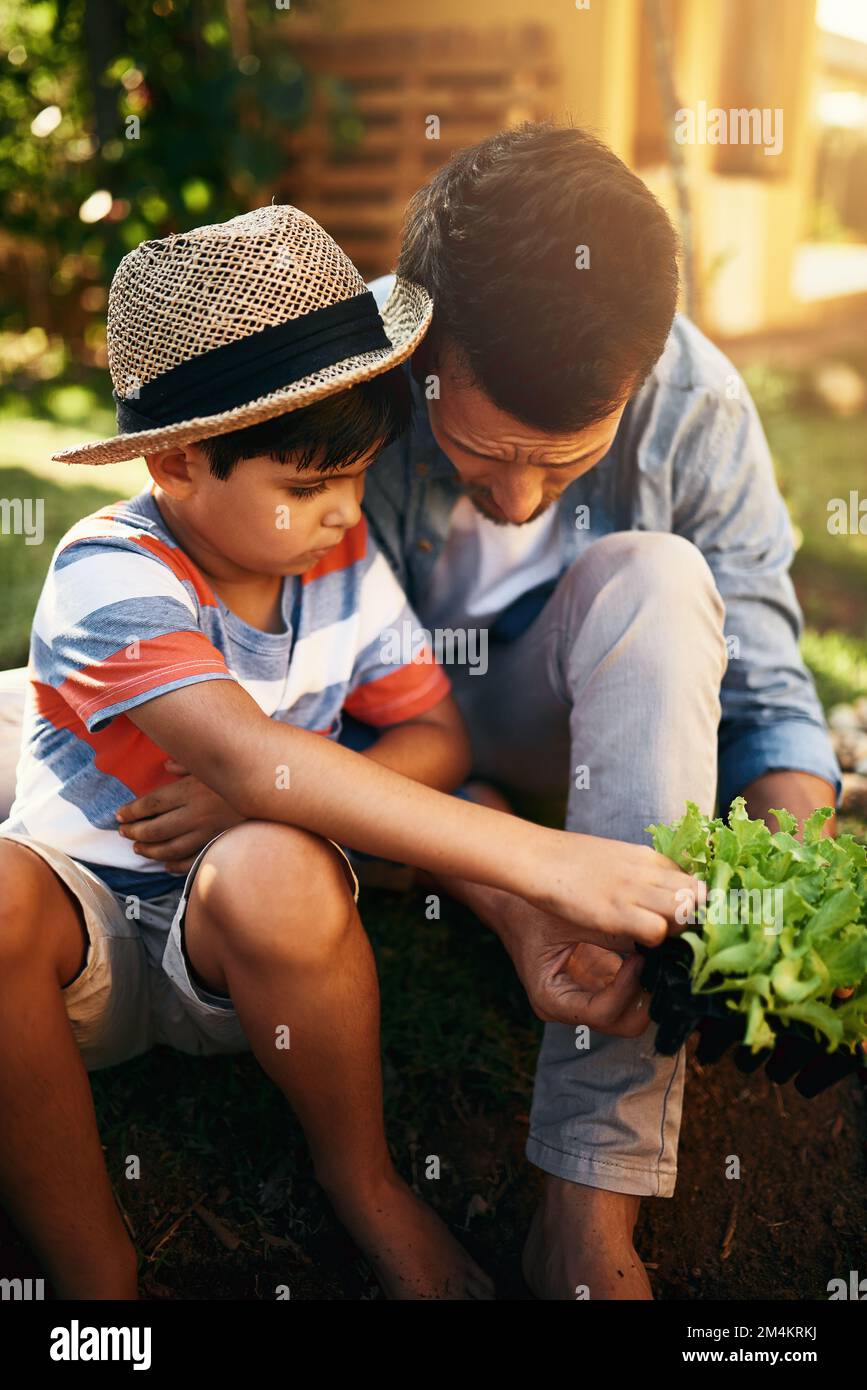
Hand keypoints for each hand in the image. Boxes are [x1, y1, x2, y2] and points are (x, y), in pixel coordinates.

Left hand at [115, 758, 244, 872]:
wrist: (277, 794)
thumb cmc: (242, 774)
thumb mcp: (212, 763)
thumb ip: (187, 764)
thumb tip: (166, 764)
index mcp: (189, 790)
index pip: (150, 804)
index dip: (131, 812)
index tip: (119, 816)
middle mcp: (194, 814)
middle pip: (155, 829)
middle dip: (135, 833)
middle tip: (124, 834)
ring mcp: (207, 833)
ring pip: (169, 848)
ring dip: (150, 851)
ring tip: (139, 850)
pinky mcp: (219, 845)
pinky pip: (192, 860)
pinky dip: (176, 865)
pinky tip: (165, 865)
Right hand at [496, 902, 651, 1029]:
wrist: (513, 907)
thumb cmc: (532, 911)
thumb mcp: (570, 919)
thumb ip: (611, 932)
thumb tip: (658, 938)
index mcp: (551, 1000)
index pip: (602, 1013)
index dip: (627, 988)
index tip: (640, 957)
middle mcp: (569, 1010)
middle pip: (622, 1024)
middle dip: (644, 996)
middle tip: (657, 961)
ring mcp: (584, 1003)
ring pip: (630, 1015)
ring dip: (647, 990)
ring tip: (656, 957)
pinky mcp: (596, 990)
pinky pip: (628, 997)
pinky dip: (642, 981)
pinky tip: (650, 955)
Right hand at [533, 828, 704, 948]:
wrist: (534, 856)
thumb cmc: (565, 861)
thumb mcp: (612, 858)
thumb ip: (638, 873)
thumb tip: (657, 898)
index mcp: (646, 858)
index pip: (692, 880)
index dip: (693, 904)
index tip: (684, 922)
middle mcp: (647, 871)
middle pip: (698, 894)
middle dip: (695, 919)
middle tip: (678, 939)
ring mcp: (633, 890)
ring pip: (685, 911)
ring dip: (677, 931)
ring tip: (658, 945)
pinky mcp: (615, 911)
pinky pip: (656, 931)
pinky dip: (652, 943)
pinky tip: (636, 948)